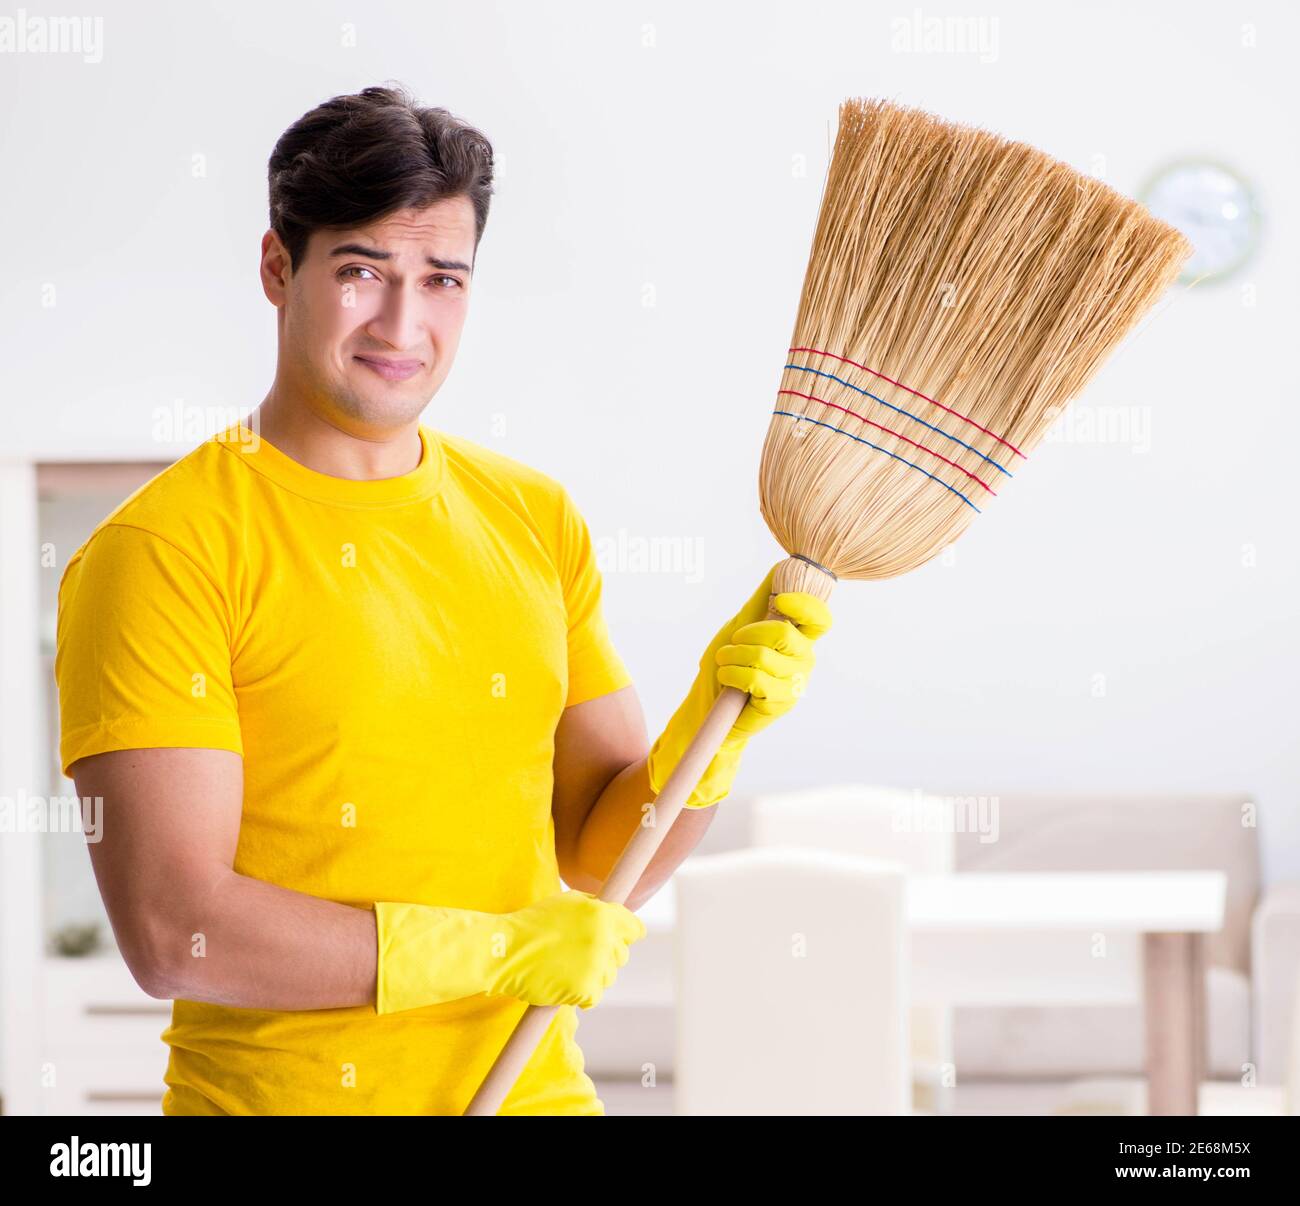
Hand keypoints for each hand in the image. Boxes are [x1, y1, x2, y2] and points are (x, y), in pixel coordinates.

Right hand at [487, 889, 645, 1009]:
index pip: (635, 930)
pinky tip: (562, 983)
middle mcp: (604, 939)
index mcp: (602, 914)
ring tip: (566, 968)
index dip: (625, 935)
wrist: (504, 951)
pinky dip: (580, 995)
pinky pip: (594, 996)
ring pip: (609, 977)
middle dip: (605, 956)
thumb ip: (596, 907)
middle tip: (578, 955)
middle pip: (622, 955)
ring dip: (593, 976)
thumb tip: (619, 916)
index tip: (615, 940)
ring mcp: (596, 965)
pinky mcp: (586, 990)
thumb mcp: (568, 902)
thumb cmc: (532, 925)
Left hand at [647, 566, 832, 808]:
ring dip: (733, 656)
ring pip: (764, 657)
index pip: (820, 619)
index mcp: (799, 638)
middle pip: (785, 633)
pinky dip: (733, 674)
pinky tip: (728, 678)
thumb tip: (782, 565)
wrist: (710, 705)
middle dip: (748, 634)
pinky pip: (756, 679)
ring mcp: (794, 683)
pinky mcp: (780, 703)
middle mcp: (802, 660)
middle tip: (732, 643)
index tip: (781, 601)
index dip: (805, 606)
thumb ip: (763, 599)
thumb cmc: (728, 664)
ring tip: (723, 662)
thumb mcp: (741, 625)